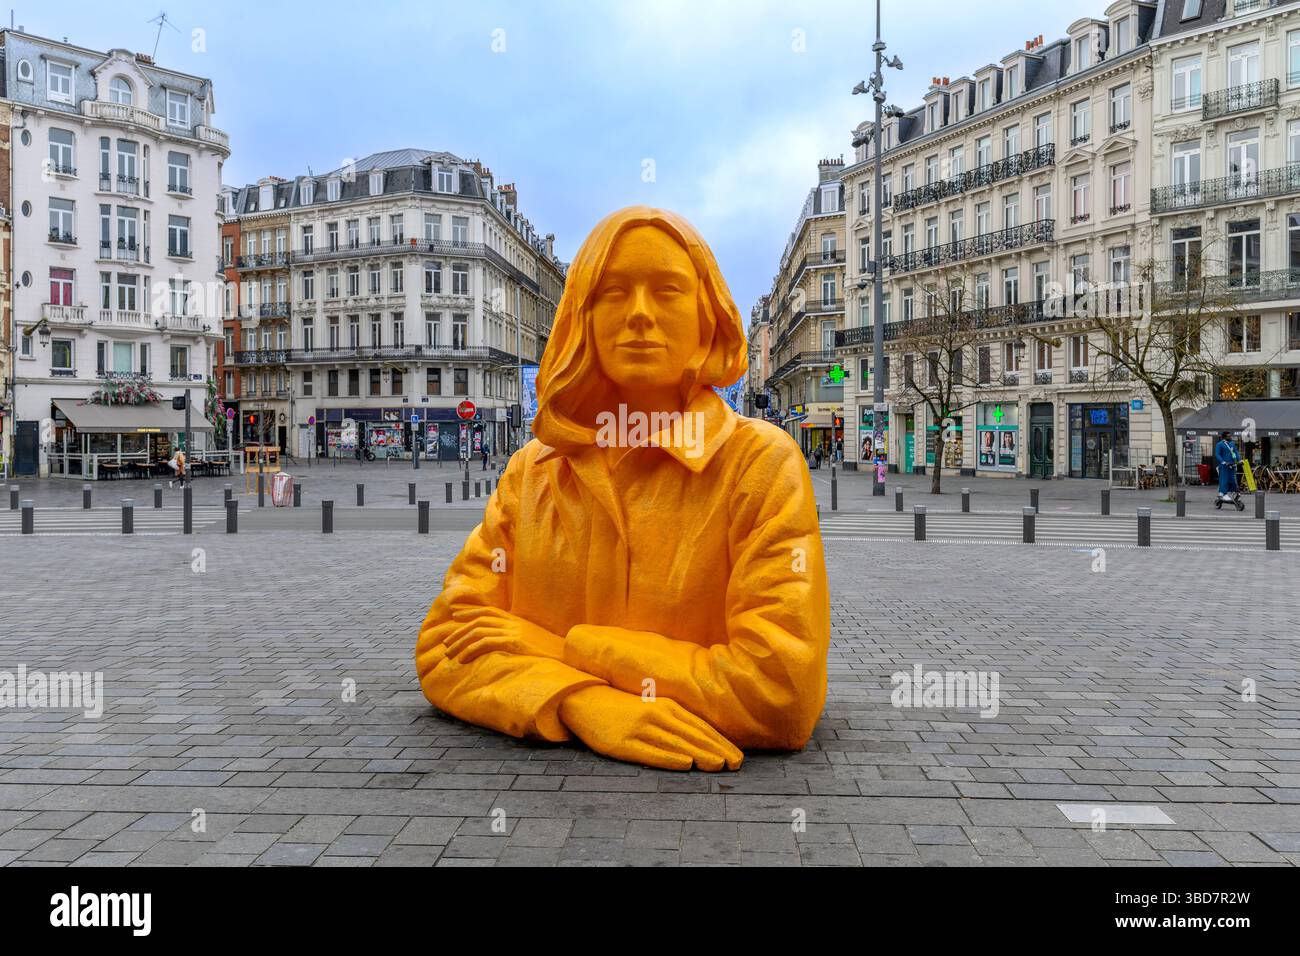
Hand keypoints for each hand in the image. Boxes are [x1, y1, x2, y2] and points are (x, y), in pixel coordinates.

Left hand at [445, 610, 565, 663]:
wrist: (569, 656)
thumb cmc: (552, 653)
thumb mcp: (533, 641)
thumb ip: (519, 637)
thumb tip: (505, 644)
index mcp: (517, 620)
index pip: (488, 611)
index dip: (470, 612)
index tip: (455, 617)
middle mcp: (513, 622)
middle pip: (479, 620)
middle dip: (459, 631)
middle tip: (446, 643)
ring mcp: (514, 631)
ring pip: (478, 631)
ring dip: (460, 643)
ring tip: (449, 654)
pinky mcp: (514, 643)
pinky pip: (486, 643)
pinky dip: (471, 650)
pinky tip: (462, 659)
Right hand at [558, 686, 742, 771]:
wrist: (587, 702)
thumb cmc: (626, 708)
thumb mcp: (654, 708)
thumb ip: (676, 721)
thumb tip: (704, 741)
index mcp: (667, 706)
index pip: (700, 727)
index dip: (721, 743)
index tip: (738, 757)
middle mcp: (657, 715)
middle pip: (693, 735)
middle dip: (717, 750)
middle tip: (736, 764)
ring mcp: (641, 729)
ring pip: (676, 743)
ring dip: (699, 754)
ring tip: (718, 765)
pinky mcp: (624, 744)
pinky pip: (651, 752)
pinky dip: (670, 757)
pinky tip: (685, 763)